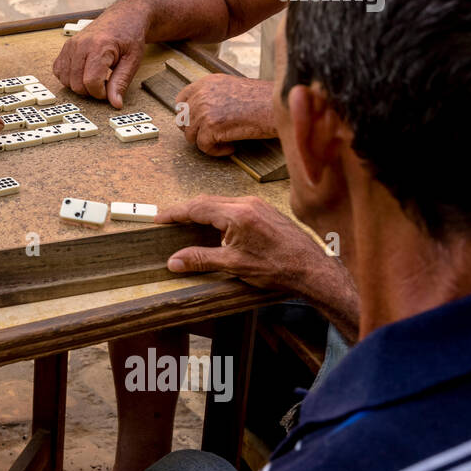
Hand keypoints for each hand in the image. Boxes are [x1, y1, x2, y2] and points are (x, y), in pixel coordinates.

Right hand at [52, 0, 149, 105]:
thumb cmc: (130, 36)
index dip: (100, 93)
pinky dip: (68, 78)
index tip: (109, 91)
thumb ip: (121, 82)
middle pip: (76, 84)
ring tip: (94, 78)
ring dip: (79, 85)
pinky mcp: (66, 47)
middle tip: (104, 84)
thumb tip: (115, 103)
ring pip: (65, 80)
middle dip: (90, 91)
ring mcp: (70, 45)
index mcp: (99, 46)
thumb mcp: (132, 60)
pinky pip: (58, 70)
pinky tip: (82, 74)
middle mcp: (80, 44)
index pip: (90, 81)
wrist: (123, 16)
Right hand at [159, 195, 326, 292]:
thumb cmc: (278, 267)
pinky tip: (215, 225)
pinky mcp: (264, 209)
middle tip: (169, 222)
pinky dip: (218, 212)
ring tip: (187, 224)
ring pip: (220, 202)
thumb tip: (175, 261)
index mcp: (236, 214)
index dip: (174, 213)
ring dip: (202, 211)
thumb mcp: (234, 265)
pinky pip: (233, 205)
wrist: (311, 269)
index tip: (159, 219)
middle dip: (185, 211)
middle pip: (206, 201)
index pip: (196, 208)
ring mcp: (257, 204)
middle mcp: (246, 203)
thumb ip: (201, 259)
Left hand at [175, 75, 276, 156]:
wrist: (278, 105)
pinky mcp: (211, 127)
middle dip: (195, 131)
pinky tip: (230, 147)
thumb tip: (202, 113)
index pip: (181, 99)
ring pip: (191, 135)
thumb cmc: (263, 99)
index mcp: (207, 83)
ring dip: (206, 142)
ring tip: (224, 142)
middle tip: (210, 137)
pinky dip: (217, 151)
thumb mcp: (233, 87)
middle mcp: (202, 94)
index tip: (194, 124)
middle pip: (183, 120)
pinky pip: (204, 147)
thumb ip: (214, 96)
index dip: (186, 115)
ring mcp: (205, 110)